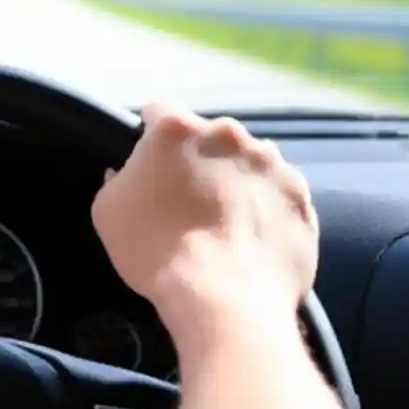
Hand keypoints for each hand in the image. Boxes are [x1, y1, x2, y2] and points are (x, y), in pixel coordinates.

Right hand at [90, 102, 316, 338]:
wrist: (225, 299)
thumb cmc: (155, 252)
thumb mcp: (107, 211)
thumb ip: (117, 179)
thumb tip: (128, 173)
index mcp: (178, 129)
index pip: (158, 110)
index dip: (150, 135)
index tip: (151, 163)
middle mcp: (229, 133)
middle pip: (208, 136)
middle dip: (199, 159)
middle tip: (188, 200)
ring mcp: (272, 162)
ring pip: (249, 160)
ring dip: (236, 180)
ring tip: (226, 223)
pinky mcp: (300, 195)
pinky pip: (278, 192)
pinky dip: (267, 207)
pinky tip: (252, 239)